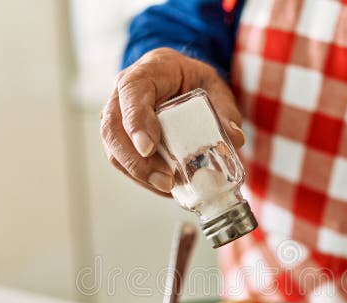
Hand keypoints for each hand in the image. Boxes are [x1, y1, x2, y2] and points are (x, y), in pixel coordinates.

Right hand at [100, 48, 244, 195]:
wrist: (179, 81)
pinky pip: (122, 160)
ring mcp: (118, 115)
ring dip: (138, 173)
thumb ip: (224, 109)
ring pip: (113, 148)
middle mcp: (124, 92)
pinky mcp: (121, 137)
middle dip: (136, 159)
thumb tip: (233, 138)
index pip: (132, 92)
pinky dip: (142, 177)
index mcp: (148, 71)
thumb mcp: (214, 87)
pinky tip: (164, 186)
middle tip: (165, 180)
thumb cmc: (193, 80)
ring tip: (167, 187)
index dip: (136, 121)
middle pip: (112, 127)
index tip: (148, 147)